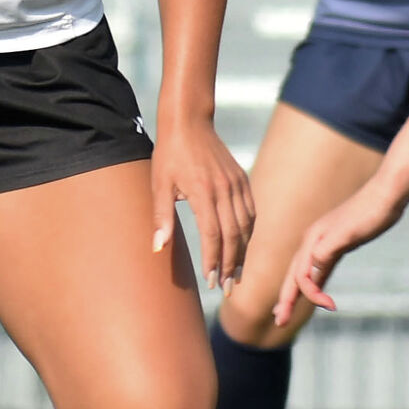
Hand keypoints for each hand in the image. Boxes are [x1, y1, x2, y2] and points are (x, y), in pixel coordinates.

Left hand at [150, 117, 255, 290]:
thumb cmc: (169, 153)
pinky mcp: (242, 179)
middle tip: (226, 286)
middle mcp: (225, 189)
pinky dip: (249, 232)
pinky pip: (251, 211)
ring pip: (246, 225)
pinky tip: (243, 246)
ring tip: (236, 274)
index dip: (213, 260)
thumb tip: (158, 248)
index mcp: (203, 192)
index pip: (213, 235)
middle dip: (231, 264)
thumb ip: (161, 217)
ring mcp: (237, 184)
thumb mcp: (159, 184)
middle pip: (234, 235)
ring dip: (242, 252)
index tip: (210, 279)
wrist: (189, 122)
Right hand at [272, 180, 404, 325]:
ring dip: (296, 293)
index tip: (331, 306)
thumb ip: (327, 250)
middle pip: (294, 276)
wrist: (386, 195)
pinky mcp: (337, 245)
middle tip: (279, 321)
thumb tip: (312, 267)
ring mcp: (324, 243)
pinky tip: (317, 292)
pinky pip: (319, 269)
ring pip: (304, 273)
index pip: (301, 276)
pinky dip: (315, 283)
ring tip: (286, 311)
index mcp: (312, 240)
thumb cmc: (369, 213)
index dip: (311, 295)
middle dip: (286, 299)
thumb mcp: (348, 233)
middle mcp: (313, 242)